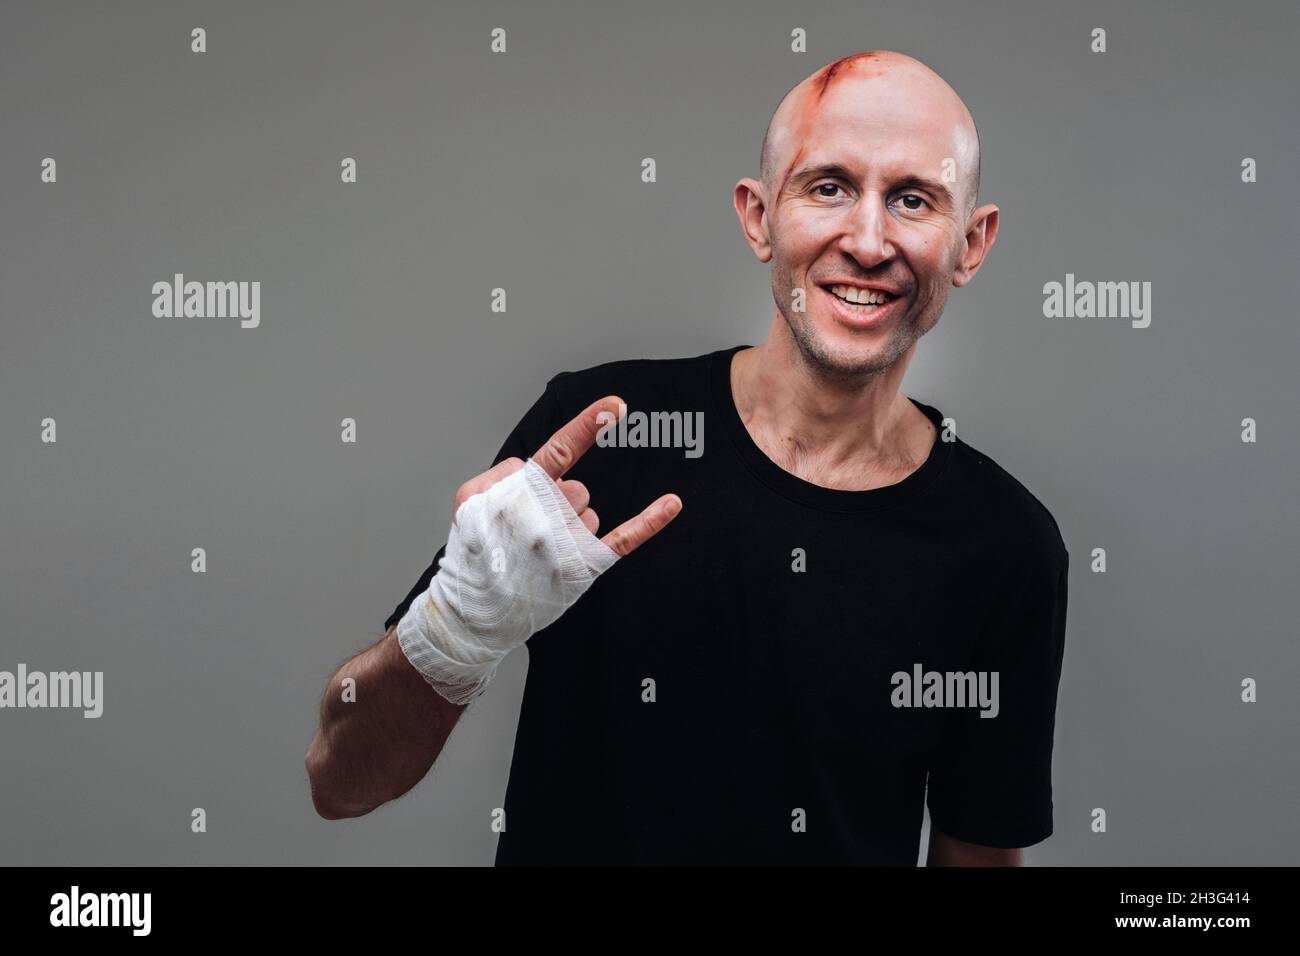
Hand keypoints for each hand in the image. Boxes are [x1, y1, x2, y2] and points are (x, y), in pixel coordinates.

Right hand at [396, 396, 683, 704]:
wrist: (476, 612)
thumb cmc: (475, 553)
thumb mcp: (470, 502)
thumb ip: (507, 475)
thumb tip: (549, 477)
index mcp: (515, 494)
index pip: (558, 452)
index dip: (586, 427)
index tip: (614, 407)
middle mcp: (545, 518)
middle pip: (573, 488)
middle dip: (555, 502)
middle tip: (527, 531)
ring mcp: (566, 544)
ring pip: (587, 512)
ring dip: (569, 524)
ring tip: (538, 552)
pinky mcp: (583, 566)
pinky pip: (623, 538)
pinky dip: (650, 521)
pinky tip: (672, 504)